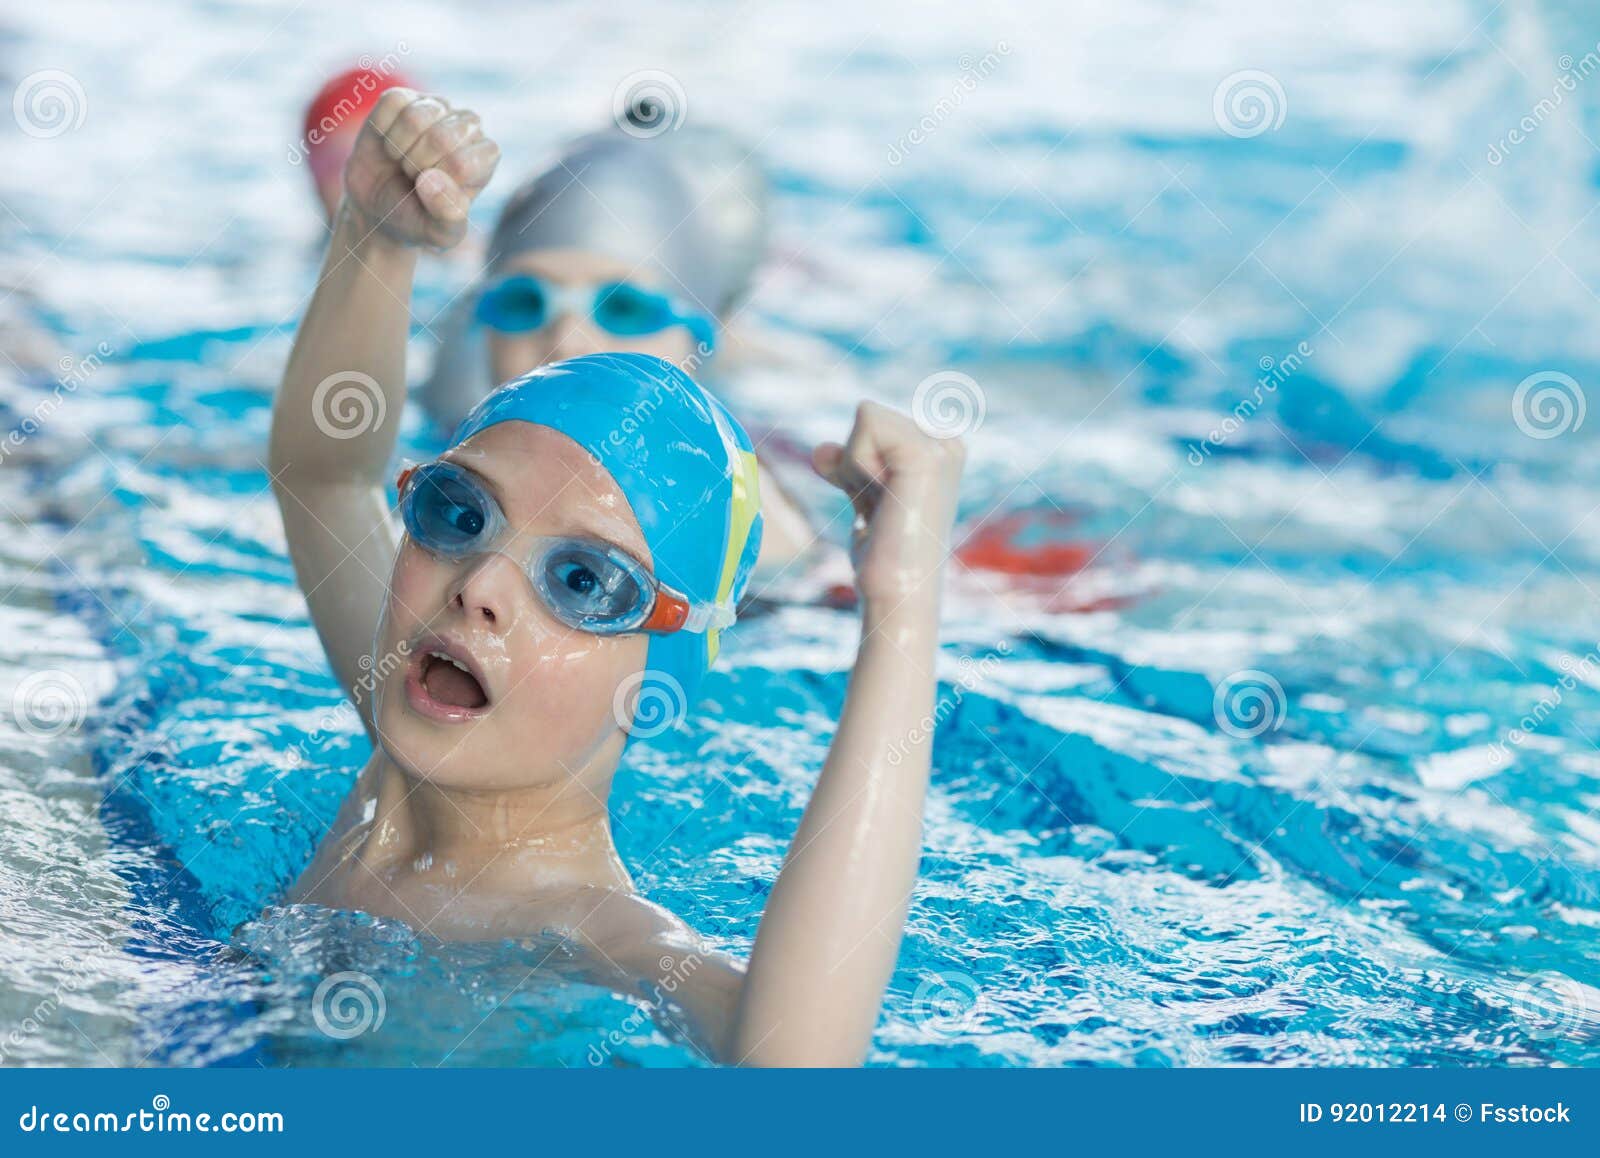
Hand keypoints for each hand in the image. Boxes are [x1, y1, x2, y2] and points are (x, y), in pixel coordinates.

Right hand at [341, 89, 499, 250]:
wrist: (378, 208)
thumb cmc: (417, 220)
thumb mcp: (439, 233)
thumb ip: (448, 216)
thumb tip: (432, 180)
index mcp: (486, 157)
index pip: (462, 164)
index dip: (436, 184)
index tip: (432, 194)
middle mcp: (468, 126)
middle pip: (441, 137)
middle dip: (416, 166)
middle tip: (414, 178)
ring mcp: (438, 107)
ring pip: (415, 117)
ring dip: (399, 149)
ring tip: (403, 162)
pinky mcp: (406, 97)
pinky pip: (392, 102)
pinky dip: (382, 129)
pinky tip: (388, 143)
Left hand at [812, 402, 964, 611]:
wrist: (896, 592)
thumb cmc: (883, 554)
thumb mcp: (864, 496)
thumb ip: (849, 465)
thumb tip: (821, 450)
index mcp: (942, 448)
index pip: (870, 421)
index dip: (859, 463)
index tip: (879, 503)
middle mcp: (948, 442)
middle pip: (867, 416)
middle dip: (857, 463)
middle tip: (880, 510)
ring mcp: (941, 447)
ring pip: (865, 418)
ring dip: (857, 469)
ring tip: (883, 510)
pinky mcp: (925, 455)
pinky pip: (866, 423)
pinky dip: (857, 466)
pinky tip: (880, 503)